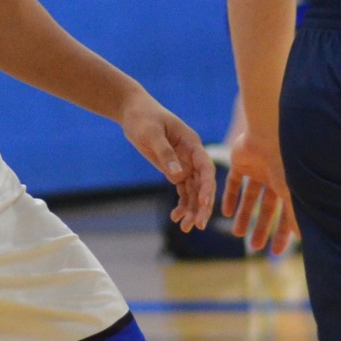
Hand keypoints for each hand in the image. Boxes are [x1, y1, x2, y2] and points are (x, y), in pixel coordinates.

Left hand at [117, 91, 214, 230]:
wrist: (132, 112)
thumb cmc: (143, 117)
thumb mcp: (152, 134)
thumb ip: (165, 153)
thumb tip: (177, 176)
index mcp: (192, 144)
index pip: (206, 168)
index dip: (207, 187)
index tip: (204, 203)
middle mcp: (192, 156)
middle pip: (203, 184)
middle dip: (202, 205)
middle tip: (198, 225)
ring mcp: (184, 164)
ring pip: (193, 191)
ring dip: (192, 209)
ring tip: (186, 228)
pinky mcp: (174, 170)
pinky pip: (182, 190)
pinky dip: (182, 204)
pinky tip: (176, 218)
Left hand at [222, 128, 297, 254]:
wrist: (268, 134)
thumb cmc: (285, 163)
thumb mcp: (292, 193)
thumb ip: (297, 217)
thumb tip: (306, 242)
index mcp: (289, 184)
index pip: (286, 214)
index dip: (282, 233)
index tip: (276, 253)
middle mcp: (274, 176)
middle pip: (267, 208)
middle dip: (261, 227)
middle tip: (254, 247)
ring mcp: (257, 168)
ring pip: (250, 196)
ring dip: (243, 215)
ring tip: (236, 233)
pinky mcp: (240, 161)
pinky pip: (233, 181)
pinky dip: (229, 196)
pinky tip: (224, 212)